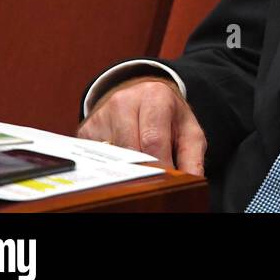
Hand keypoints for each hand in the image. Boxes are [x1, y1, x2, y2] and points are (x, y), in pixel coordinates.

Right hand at [77, 76, 205, 175]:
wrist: (143, 96)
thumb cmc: (169, 116)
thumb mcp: (188, 130)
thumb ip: (193, 156)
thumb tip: (193, 180)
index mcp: (155, 96)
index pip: (154, 139)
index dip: (160, 166)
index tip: (165, 183)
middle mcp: (125, 101)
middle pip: (130, 149)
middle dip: (143, 170)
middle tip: (152, 183)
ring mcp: (102, 115)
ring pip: (111, 156)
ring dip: (126, 169)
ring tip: (140, 172)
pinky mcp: (86, 129)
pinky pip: (95, 158)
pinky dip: (109, 167)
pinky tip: (121, 165)